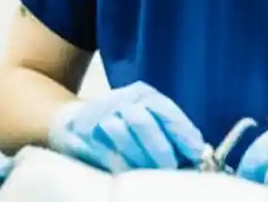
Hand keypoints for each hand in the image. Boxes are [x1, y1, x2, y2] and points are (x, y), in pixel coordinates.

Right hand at [48, 81, 205, 171]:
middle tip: (169, 167)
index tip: (195, 153)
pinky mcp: (83, 129)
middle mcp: (123, 99)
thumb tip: (197, 156)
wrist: (70, 120)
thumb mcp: (146, 121)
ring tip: (147, 172)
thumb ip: (168, 135)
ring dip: (137, 156)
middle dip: (159, 147)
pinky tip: (125, 170)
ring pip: (121, 132)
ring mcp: (101, 113)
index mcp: (144, 95)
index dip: (182, 132)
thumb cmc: (120, 127)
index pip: (166, 110)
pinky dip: (116, 161)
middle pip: (143, 120)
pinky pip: (102, 146)